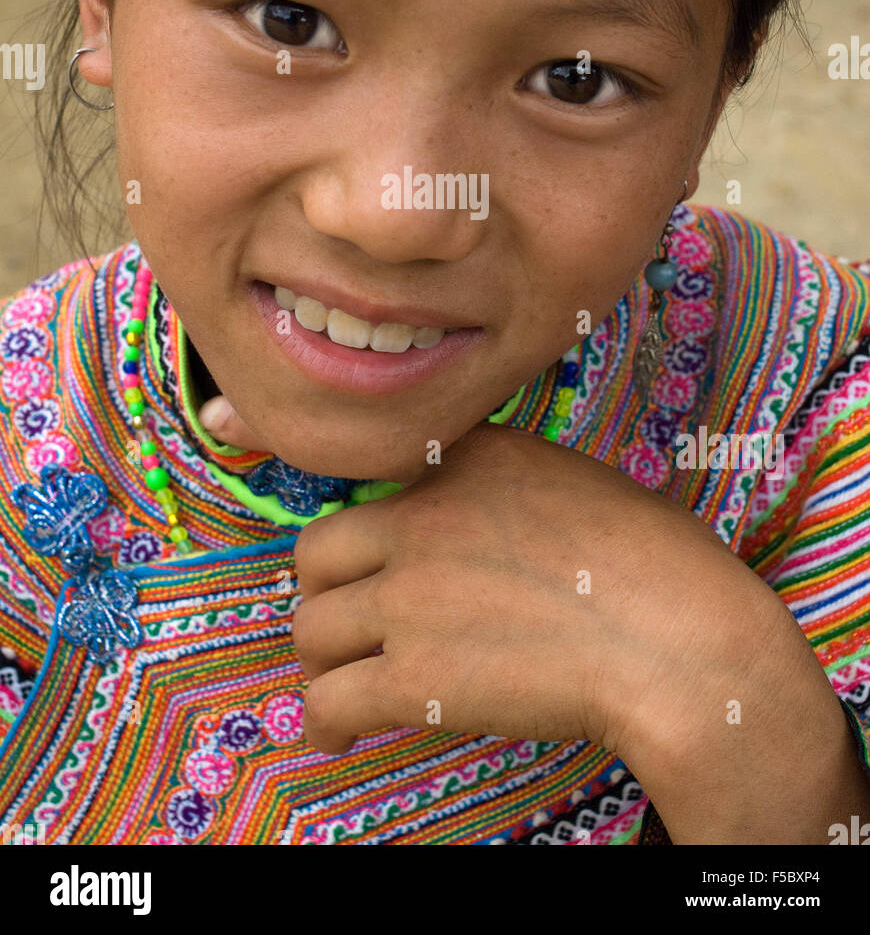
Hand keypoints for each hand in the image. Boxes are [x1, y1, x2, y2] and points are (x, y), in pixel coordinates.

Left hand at [203, 399, 768, 757]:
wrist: (679, 639)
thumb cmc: (653, 566)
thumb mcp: (570, 482)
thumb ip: (499, 485)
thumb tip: (460, 518)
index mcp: (469, 458)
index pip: (371, 476)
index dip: (343, 518)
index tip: (271, 482)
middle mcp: (425, 515)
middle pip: (318, 553)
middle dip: (323, 596)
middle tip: (345, 631)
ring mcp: (412, 594)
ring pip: (313, 629)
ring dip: (323, 664)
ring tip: (346, 691)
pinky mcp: (416, 675)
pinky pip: (332, 700)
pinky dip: (328, 724)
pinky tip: (344, 738)